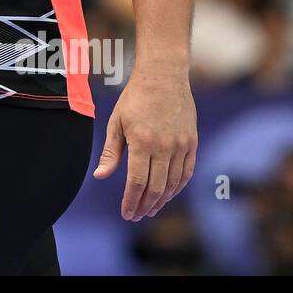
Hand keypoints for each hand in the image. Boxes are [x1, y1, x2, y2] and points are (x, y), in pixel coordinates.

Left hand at [92, 67, 196, 220]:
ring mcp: (181, 146)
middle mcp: (165, 147)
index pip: (137, 182)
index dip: (131, 201)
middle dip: (145, 206)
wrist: (164, 77)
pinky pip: (187, 173)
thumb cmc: (135, 98)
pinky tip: (167, 194)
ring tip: (150, 208)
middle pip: (156, 187)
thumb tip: (100, 177)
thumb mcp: (116, 122)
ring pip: (173, 184)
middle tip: (136, 215)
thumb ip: (111, 152)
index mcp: (142, 142)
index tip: (126, 213)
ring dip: (161, 200)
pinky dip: (177, 187)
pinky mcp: (192, 143)